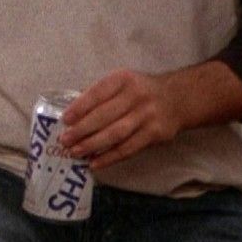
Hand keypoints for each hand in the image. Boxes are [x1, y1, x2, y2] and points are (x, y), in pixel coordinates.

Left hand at [59, 69, 181, 169]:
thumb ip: (99, 95)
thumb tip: (72, 114)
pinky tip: (94, 163)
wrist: (177, 98)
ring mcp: (147, 116)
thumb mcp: (121, 82)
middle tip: (65, 140)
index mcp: (122, 79)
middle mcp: (136, 96)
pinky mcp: (155, 134)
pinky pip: (129, 148)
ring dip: (93, 145)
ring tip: (75, 152)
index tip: (65, 120)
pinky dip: (110, 157)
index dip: (80, 108)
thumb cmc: (139, 91)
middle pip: (104, 116)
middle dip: (82, 130)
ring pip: (115, 134)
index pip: (97, 94)